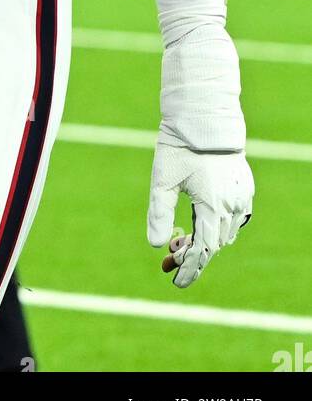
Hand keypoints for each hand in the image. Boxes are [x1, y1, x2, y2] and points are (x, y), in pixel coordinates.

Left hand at [147, 134, 253, 287]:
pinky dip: (218, 226)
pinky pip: (235, 218)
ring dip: (205, 240)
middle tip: (168, 259)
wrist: (204, 118)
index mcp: (212, 205)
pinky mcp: (244, 187)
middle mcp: (231, 205)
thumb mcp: (162, 179)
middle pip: (213, 244)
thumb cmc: (180, 147)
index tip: (176, 282)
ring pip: (225, 233)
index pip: (203, 249)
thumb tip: (155, 245)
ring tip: (180, 240)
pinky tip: (200, 223)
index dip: (190, 268)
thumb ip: (159, 213)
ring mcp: (241, 196)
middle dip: (192, 255)